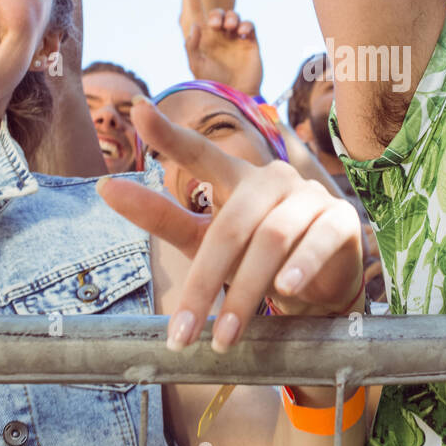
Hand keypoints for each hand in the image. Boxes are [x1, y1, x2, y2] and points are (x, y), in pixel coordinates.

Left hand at [98, 98, 363, 351]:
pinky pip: (317, 240)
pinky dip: (300, 266)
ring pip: (272, 237)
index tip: (139, 111)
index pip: (201, 153)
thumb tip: (105, 188)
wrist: (321, 289)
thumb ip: (161, 217)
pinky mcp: (341, 221)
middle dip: (205, 281)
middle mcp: (273, 180)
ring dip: (246, 290)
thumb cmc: (254, 259)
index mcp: (237, 178)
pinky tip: (285, 291)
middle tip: (182, 330)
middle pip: (232, 223)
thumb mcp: (205, 243)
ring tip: (224, 334)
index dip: (170, 135)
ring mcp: (310, 196)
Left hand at [182, 0, 264, 95]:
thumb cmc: (214, 83)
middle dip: (217, 13)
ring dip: (231, 17)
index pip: (198, 14)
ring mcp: (235, 38)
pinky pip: (249, 26)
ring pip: (234, 16)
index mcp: (204, 39)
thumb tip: (195, 25)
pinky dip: (246, 25)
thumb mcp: (197, 65)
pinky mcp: (250, 42)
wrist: (236, 96)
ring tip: (230, 28)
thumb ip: (192, 46)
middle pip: (218, 13)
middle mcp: (219, 36)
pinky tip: (242, 32)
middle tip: (216, 25)